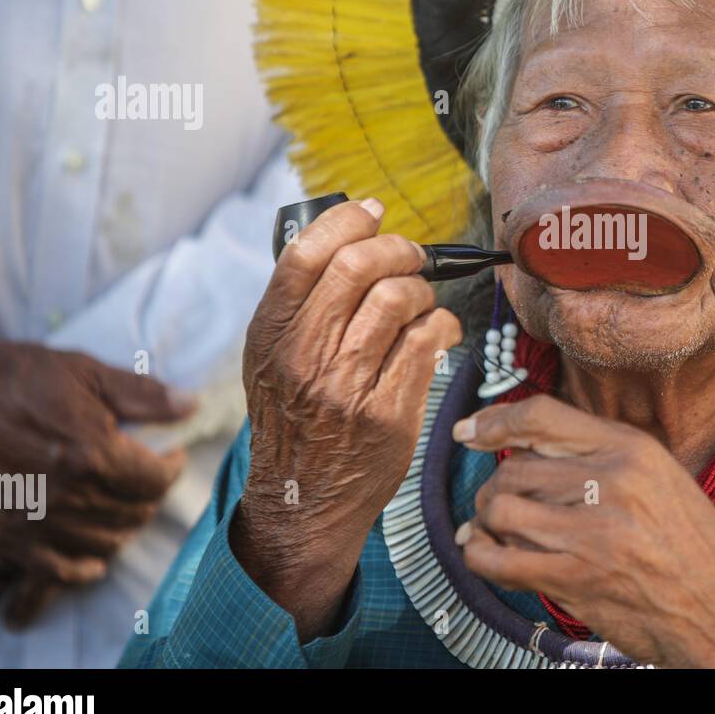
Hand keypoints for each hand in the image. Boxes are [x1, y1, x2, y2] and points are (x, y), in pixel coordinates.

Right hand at [0, 342, 191, 633]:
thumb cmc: (4, 379)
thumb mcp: (79, 371)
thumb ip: (140, 394)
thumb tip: (190, 405)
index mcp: (95, 454)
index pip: (157, 480)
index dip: (172, 465)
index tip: (171, 452)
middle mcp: (72, 496)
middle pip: (135, 512)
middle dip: (151, 493)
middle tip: (149, 475)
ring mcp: (39, 522)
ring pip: (105, 542)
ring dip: (125, 525)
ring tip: (126, 503)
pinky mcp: (9, 537)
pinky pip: (60, 569)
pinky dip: (85, 566)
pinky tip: (96, 556)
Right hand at [234, 198, 461, 640]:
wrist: (302, 501)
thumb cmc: (294, 419)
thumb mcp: (271, 358)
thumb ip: (300, 302)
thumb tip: (349, 232)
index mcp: (270, 336)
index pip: (305, 254)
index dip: (346, 220)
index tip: (372, 213)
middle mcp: (304, 358)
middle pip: (358, 266)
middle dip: (397, 248)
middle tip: (411, 256)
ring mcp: (347, 387)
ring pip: (399, 299)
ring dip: (422, 289)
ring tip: (422, 302)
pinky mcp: (389, 412)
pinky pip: (429, 340)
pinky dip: (444, 325)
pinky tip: (439, 333)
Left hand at [454, 394, 714, 667]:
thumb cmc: (692, 547)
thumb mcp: (658, 479)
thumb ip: (599, 458)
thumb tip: (522, 447)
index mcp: (631, 449)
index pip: (542, 416)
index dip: (495, 421)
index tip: (468, 431)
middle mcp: (610, 482)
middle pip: (515, 467)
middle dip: (496, 488)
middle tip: (500, 506)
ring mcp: (592, 531)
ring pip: (501, 509)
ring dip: (487, 522)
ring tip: (495, 531)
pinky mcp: (575, 578)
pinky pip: (498, 559)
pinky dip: (478, 555)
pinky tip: (483, 553)